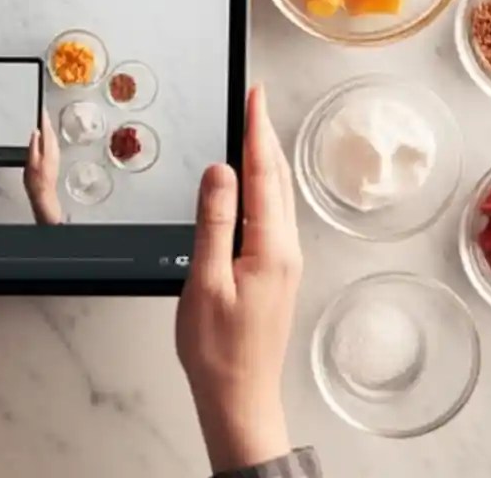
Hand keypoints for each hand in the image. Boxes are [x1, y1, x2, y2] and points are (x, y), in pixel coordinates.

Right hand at [24, 109, 62, 224]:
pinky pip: (51, 143)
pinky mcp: (53, 159)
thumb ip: (33, 145)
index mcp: (48, 147)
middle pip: (50, 130)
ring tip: (41, 121)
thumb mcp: (30, 161)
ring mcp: (55, 154)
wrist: (43, 194)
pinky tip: (43, 137)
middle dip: (46, 121)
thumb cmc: (36, 181)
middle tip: (41, 112)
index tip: (41, 108)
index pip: (47, 127)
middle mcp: (54, 149)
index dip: (44, 117)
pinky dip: (47, 136)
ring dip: (47, 128)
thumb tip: (35, 131)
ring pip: (51, 136)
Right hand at [175, 86, 300, 473]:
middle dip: (264, 136)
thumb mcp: (205, 281)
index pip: (263, 174)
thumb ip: (214, 222)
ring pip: (277, 196)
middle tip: (253, 99)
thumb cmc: (217, 350)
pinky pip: (272, 215)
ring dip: (265, 159)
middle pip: (277, 179)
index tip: (253, 95)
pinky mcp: (275, 273)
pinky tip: (251, 184)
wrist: (239, 395)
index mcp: (270, 248)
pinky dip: (263, 186)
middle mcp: (285, 250)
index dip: (256, 130)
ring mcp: (283, 262)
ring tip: (252, 129)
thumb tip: (220, 172)